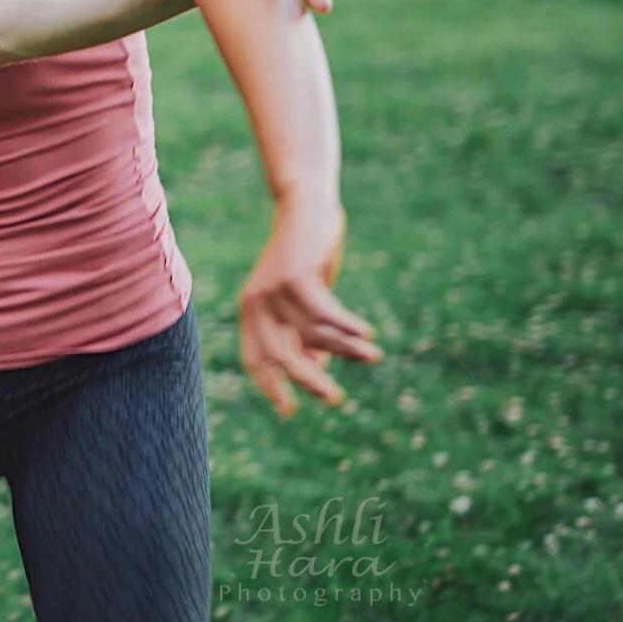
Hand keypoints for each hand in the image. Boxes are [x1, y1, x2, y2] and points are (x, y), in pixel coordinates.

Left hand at [237, 204, 381, 416]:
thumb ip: (302, 332)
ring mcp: (273, 289)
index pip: (254, 359)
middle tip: (334, 400)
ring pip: (312, 334)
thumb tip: (314, 369)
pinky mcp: (294, 276)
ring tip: (372, 356)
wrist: (304, 209)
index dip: (270, 386)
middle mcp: (255, 302)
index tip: (289, 412)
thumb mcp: (300, 300)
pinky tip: (367, 334)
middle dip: (309, 381)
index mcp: (251, 311)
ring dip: (345, 348)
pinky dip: (348, 326)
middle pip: (280, 356)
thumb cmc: (304, 258)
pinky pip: (325, 313)